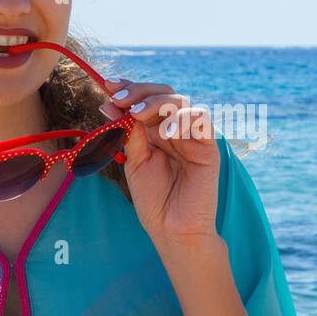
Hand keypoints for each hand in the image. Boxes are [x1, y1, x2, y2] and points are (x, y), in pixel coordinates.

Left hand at [99, 77, 219, 248]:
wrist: (173, 230)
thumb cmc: (154, 202)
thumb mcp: (135, 163)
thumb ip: (129, 134)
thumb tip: (111, 104)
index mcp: (156, 132)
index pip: (145, 100)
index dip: (129, 89)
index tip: (107, 84)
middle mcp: (175, 129)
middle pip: (163, 94)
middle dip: (139, 92)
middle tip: (119, 97)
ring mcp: (192, 136)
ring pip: (181, 101)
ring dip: (156, 102)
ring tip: (136, 114)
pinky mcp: (209, 147)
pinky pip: (201, 119)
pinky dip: (181, 119)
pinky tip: (164, 133)